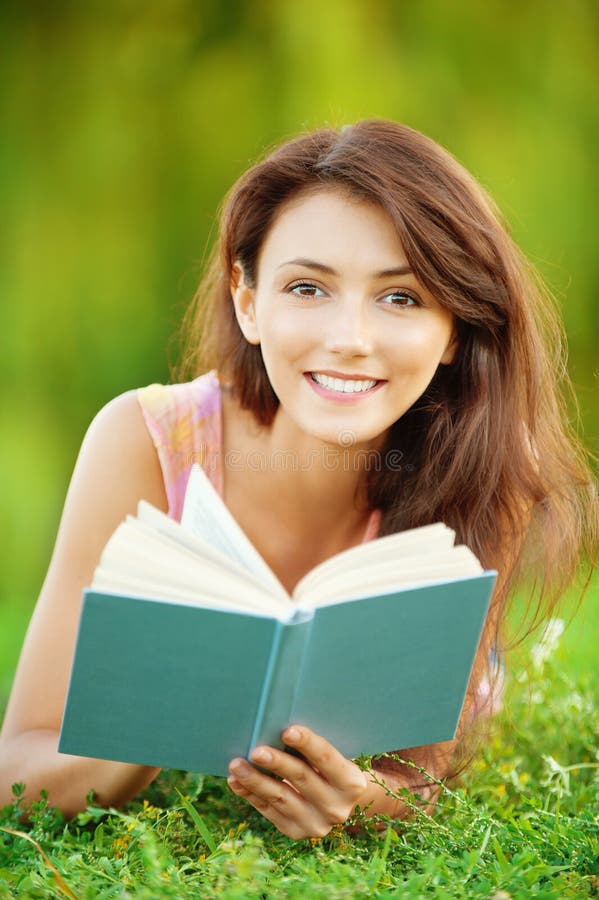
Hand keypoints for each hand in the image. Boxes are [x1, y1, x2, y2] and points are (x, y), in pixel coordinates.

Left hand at [227, 726, 368, 839]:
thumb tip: (276, 725)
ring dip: (255, 780)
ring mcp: (316, 824)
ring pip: (281, 798)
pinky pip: (268, 811)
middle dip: (277, 763)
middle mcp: (337, 807)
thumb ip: (313, 748)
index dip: (307, 744)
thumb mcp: (333, 758)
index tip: (287, 730)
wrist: (338, 802)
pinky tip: (236, 781)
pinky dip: (250, 794)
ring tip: (236, 765)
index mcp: (351, 782)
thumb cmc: (330, 767)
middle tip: (255, 750)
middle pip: (302, 779)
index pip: (327, 759)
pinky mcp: (296, 832)